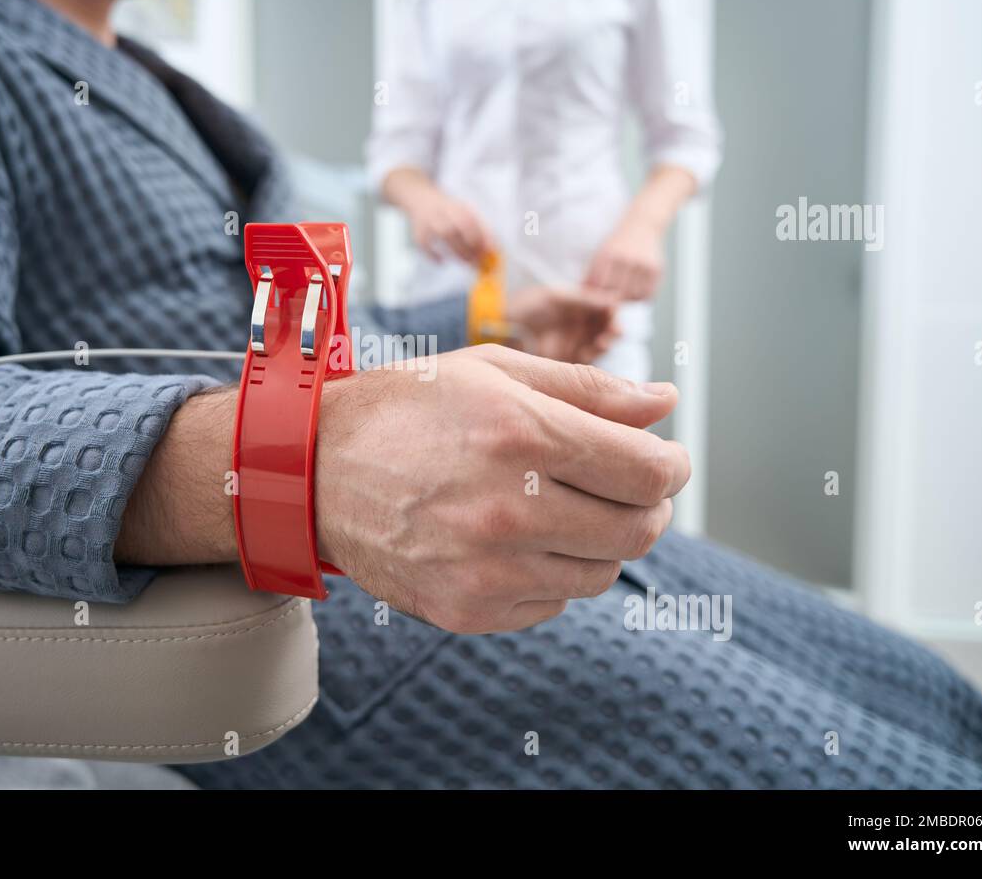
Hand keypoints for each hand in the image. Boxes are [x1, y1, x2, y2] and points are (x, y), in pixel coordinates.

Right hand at [315, 345, 689, 632]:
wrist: (311, 471)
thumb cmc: (404, 410)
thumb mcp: (492, 371)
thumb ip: (589, 389)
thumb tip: (665, 403)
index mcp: (521, 435)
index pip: (648, 472)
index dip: (670, 464)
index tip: (662, 459)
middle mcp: (509, 509)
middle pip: (637, 530)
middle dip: (646, 505)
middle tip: (623, 485)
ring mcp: (486, 570)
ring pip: (600, 573)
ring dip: (598, 541)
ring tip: (559, 507)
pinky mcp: (466, 611)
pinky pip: (552, 604)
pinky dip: (550, 574)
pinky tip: (515, 539)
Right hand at [396, 183, 494, 263]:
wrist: (419, 198)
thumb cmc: (448, 210)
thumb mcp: (464, 212)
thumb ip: (479, 228)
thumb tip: (493, 248)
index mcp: (457, 206)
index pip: (469, 220)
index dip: (479, 236)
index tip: (487, 251)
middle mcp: (442, 210)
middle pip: (459, 227)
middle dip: (470, 247)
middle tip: (478, 262)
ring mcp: (428, 220)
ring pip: (444, 233)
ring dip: (457, 250)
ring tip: (466, 262)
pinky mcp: (417, 232)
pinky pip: (424, 244)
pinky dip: (433, 255)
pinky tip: (442, 261)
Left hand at [504, 286, 622, 362]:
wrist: (499, 329)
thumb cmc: (525, 306)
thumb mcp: (555, 298)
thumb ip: (584, 299)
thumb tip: (615, 299)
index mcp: (579, 305)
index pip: (605, 308)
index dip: (612, 311)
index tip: (614, 313)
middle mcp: (580, 324)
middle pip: (606, 328)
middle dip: (612, 330)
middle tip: (613, 332)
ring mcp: (574, 343)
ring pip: (599, 345)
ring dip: (604, 344)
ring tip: (602, 343)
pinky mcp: (568, 360)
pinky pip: (586, 361)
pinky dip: (591, 358)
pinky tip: (588, 354)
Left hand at [585, 215, 666, 300]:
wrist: (642, 225)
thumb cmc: (616, 244)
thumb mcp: (601, 253)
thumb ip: (592, 273)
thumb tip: (584, 293)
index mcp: (608, 253)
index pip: (599, 284)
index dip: (598, 294)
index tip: (598, 295)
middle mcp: (626, 257)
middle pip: (616, 291)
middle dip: (612, 297)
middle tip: (611, 298)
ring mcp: (642, 263)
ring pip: (632, 295)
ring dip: (627, 299)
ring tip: (624, 295)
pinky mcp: (656, 268)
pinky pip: (647, 294)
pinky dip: (640, 297)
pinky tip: (635, 293)